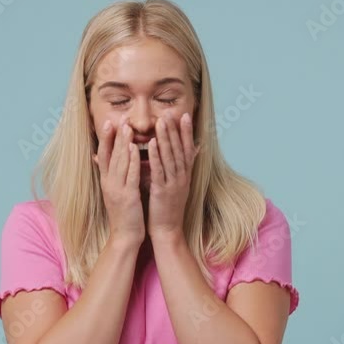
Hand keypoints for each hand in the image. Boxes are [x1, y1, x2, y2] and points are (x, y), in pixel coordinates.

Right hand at [93, 116, 143, 245]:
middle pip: (110, 155)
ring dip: (123, 143)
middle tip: (118, 118)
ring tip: (126, 127)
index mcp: (107, 181)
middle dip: (114, 136)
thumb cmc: (124, 214)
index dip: (105, 138)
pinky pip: (131, 175)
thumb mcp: (115, 193)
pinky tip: (135, 148)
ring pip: (120, 162)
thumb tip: (105, 162)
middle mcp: (109, 183)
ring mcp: (117, 189)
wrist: (124, 237)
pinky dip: (133, 160)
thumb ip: (113, 176)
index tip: (108, 122)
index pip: (103, 155)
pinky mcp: (128, 196)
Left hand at [146, 112, 198, 240]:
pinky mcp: (162, 191)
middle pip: (179, 149)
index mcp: (185, 175)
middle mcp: (182, 177)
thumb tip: (191, 153)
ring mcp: (173, 184)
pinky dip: (156, 155)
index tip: (185, 115)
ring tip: (161, 121)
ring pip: (170, 157)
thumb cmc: (169, 208)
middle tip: (171, 112)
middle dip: (175, 130)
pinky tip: (152, 143)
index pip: (188, 149)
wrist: (168, 230)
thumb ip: (181, 169)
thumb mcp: (179, 187)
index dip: (187, 132)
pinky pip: (159, 170)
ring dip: (166, 138)